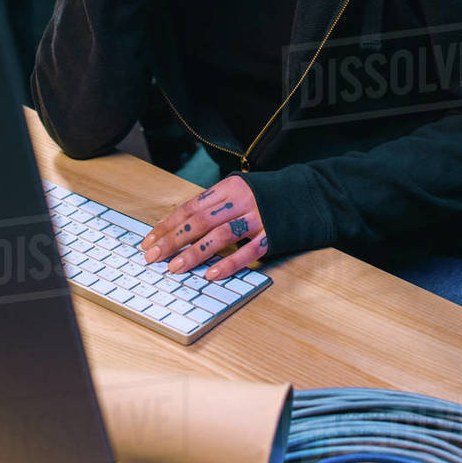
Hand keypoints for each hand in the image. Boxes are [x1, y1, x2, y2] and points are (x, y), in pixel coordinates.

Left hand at [140, 175, 268, 279]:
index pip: (190, 207)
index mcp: (229, 187)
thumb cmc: (269, 195)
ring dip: (195, 253)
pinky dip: (228, 264)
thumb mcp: (240, 190)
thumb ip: (215, 204)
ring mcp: (258, 218)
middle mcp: (241, 201)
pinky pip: (248, 252)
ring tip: (175, 268)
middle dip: (173, 240)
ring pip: (220, 236)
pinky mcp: (272, 235)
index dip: (168, 224)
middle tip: (153, 257)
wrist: (311, 193)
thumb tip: (182, 226)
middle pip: (199, 221)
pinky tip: (211, 275)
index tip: (150, 240)